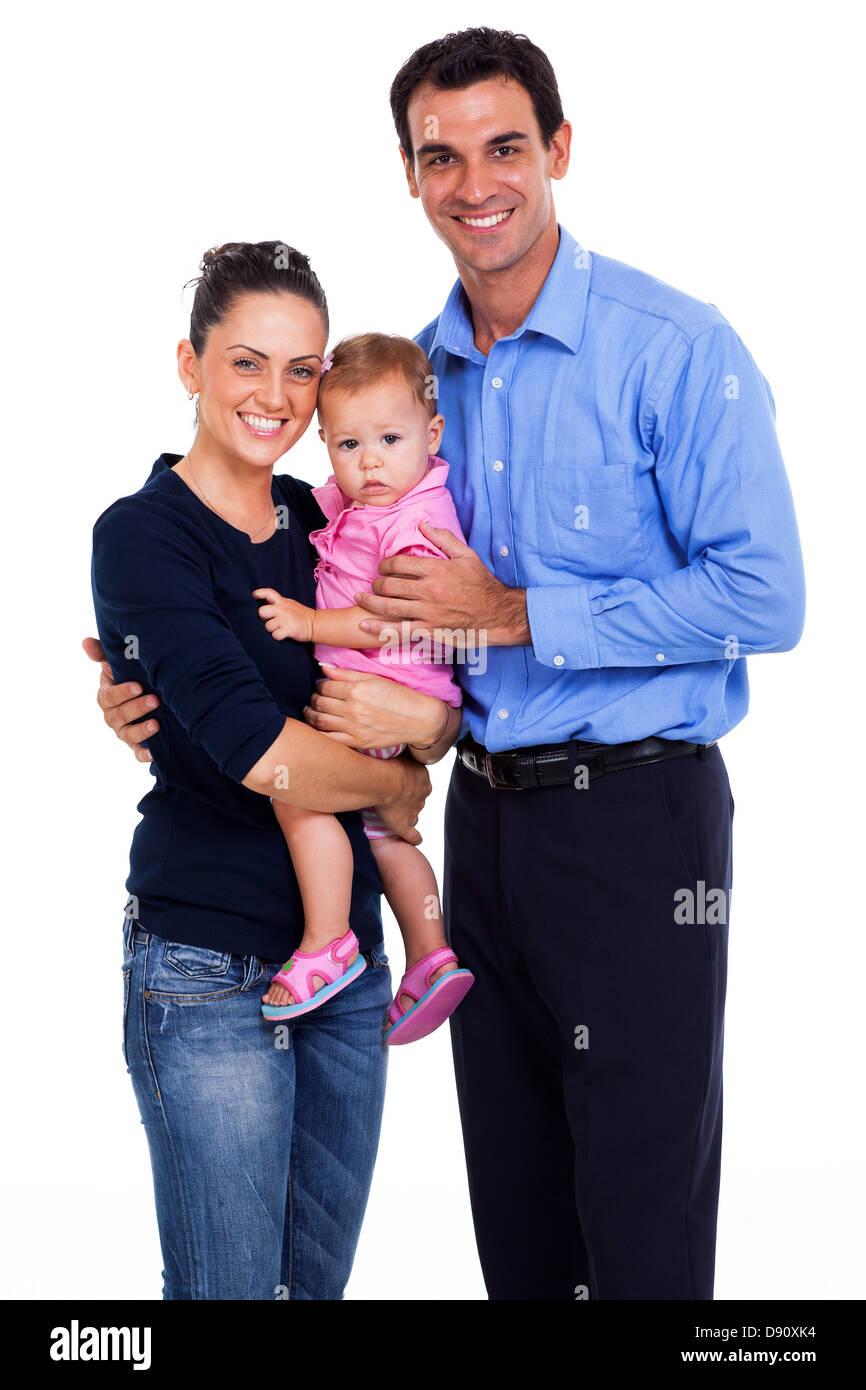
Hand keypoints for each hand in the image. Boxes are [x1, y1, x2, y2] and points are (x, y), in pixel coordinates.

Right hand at [82, 636, 159, 763]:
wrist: (150, 694)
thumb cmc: (129, 677)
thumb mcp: (116, 664)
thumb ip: (102, 653)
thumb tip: (86, 641)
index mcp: (106, 697)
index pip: (110, 696)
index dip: (122, 692)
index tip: (138, 686)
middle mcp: (112, 716)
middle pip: (119, 716)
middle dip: (136, 709)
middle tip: (154, 700)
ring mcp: (124, 732)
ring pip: (128, 735)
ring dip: (141, 730)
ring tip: (157, 724)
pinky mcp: (136, 746)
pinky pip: (137, 753)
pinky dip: (143, 755)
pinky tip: (153, 753)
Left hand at [253, 588, 314, 642]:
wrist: (316, 623)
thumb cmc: (301, 615)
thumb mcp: (290, 604)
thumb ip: (278, 604)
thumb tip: (264, 607)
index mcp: (282, 602)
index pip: (269, 593)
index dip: (259, 593)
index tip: (254, 595)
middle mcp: (282, 609)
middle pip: (262, 611)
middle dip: (263, 618)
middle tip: (269, 620)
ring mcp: (285, 619)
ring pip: (267, 626)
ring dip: (272, 630)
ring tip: (280, 629)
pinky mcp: (289, 629)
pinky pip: (275, 635)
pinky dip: (278, 637)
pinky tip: (283, 635)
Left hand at [304, 663, 448, 748]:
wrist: (419, 719)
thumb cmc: (399, 696)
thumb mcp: (375, 679)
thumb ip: (347, 674)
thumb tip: (323, 667)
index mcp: (358, 690)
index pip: (325, 686)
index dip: (319, 685)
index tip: (320, 686)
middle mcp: (354, 709)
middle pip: (319, 703)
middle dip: (313, 699)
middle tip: (314, 699)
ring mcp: (355, 728)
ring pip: (320, 721)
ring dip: (311, 715)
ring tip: (312, 712)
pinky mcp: (358, 742)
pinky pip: (330, 738)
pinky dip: (319, 733)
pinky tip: (319, 728)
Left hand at [352, 522, 530, 647]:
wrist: (496, 613)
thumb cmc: (482, 583)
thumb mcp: (467, 555)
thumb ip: (444, 539)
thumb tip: (423, 524)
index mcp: (436, 569)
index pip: (400, 563)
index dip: (386, 564)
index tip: (383, 567)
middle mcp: (429, 590)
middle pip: (391, 584)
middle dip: (377, 583)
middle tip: (373, 583)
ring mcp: (428, 612)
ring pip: (390, 606)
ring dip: (371, 602)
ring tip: (360, 598)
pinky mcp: (430, 630)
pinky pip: (399, 630)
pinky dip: (380, 628)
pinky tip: (365, 624)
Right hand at [371, 755, 430, 844]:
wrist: (384, 780)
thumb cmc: (387, 764)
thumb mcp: (398, 751)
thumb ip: (400, 751)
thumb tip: (395, 745)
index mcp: (422, 776)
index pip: (420, 782)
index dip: (410, 783)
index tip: (401, 782)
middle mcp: (422, 793)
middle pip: (419, 797)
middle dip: (410, 797)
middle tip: (396, 795)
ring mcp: (415, 809)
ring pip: (415, 813)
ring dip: (408, 813)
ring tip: (395, 811)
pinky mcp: (405, 824)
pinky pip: (412, 834)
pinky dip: (414, 837)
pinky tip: (415, 839)